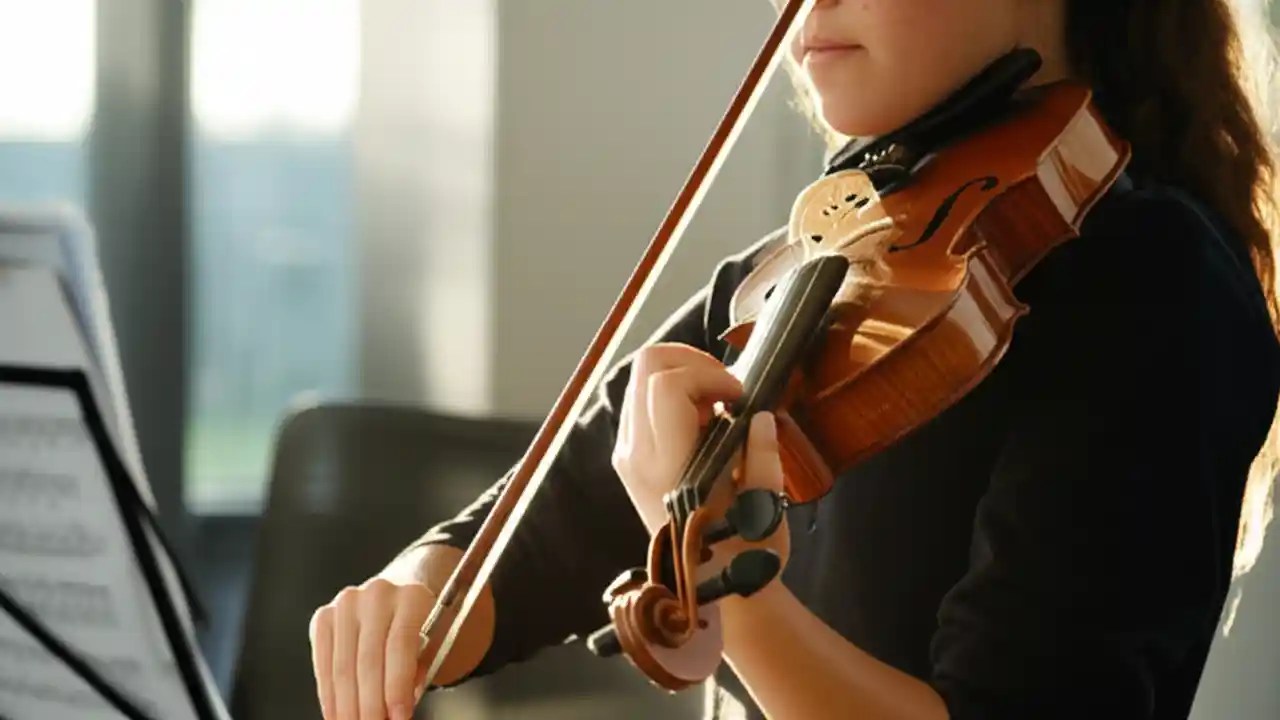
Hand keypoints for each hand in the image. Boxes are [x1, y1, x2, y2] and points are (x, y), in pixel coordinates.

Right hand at [308, 545, 493, 719]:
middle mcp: (377, 594)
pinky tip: (336, 714)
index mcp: (412, 596)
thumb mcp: (436, 641)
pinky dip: (329, 695)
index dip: (397, 687)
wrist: (399, 592)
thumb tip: (397, 708)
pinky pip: (323, 663)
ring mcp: (346, 604)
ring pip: (343, 666)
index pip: (400, 646)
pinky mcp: (324, 617)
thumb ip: (419, 669)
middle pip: (368, 660)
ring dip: (348, 705)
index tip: (398, 717)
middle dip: (370, 704)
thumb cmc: (422, 623)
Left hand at [611, 342, 788, 570]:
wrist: (711, 586)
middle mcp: (637, 456)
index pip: (667, 386)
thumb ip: (763, 456)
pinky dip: (671, 393)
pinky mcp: (629, 457)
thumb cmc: (743, 551)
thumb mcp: (765, 507)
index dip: (709, 374)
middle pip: (646, 368)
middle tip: (727, 388)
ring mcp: (627, 455)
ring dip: (682, 376)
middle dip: (692, 361)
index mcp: (668, 467)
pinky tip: (702, 418)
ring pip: (640, 379)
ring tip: (717, 403)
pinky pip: (640, 401)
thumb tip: (760, 416)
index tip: (740, 395)